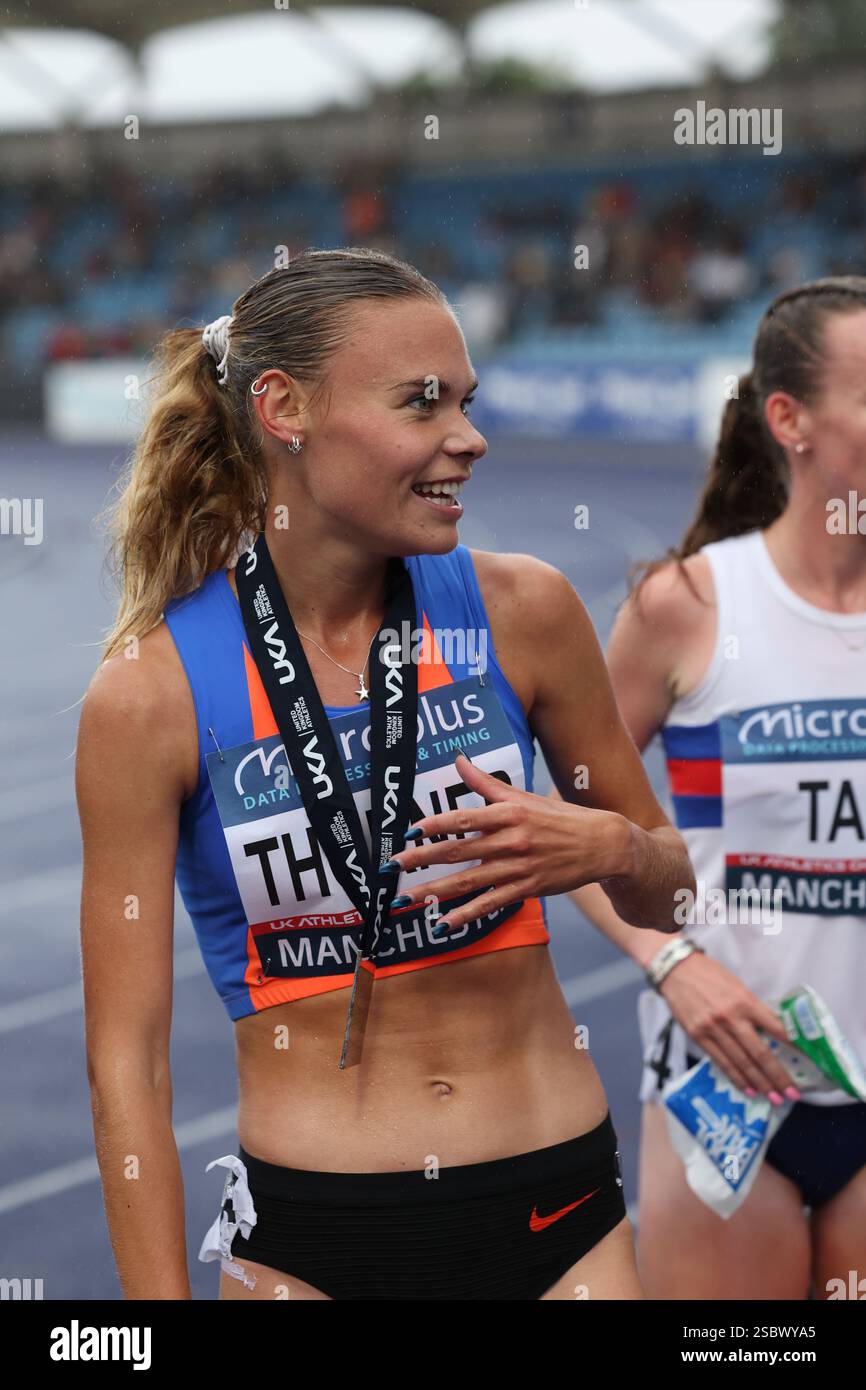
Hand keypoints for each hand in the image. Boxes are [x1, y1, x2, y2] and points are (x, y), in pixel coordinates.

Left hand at [386, 752, 631, 935]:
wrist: (601, 844)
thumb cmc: (557, 818)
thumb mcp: (523, 797)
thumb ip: (486, 783)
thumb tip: (458, 759)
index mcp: (509, 813)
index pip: (463, 817)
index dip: (434, 825)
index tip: (408, 831)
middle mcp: (512, 840)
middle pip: (458, 850)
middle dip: (421, 859)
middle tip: (391, 867)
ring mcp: (519, 867)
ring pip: (469, 881)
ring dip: (435, 891)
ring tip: (406, 899)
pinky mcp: (528, 889)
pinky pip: (491, 903)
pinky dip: (466, 915)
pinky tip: (443, 923)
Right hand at [659, 951, 800, 1102]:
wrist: (676, 970)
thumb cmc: (710, 975)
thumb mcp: (737, 986)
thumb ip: (752, 1008)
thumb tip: (771, 1030)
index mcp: (745, 1001)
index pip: (775, 1027)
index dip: (793, 1045)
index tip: (808, 1060)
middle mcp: (730, 1017)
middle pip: (759, 1053)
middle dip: (777, 1076)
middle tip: (791, 1093)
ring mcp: (713, 1029)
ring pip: (741, 1062)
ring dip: (759, 1083)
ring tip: (773, 1097)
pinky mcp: (698, 1036)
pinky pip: (721, 1062)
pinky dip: (736, 1078)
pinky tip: (748, 1089)